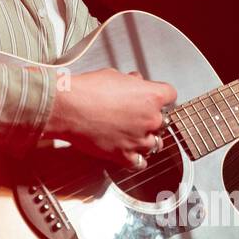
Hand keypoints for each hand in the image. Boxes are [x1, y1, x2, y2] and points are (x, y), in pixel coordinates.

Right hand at [44, 68, 177, 168]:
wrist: (68, 108)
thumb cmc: (87, 90)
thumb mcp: (113, 75)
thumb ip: (131, 81)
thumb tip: (135, 82)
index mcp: (151, 96)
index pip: (170, 94)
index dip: (161, 96)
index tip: (154, 98)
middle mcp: (150, 119)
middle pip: (163, 121)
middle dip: (151, 118)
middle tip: (135, 116)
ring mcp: (139, 140)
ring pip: (155, 144)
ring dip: (145, 140)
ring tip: (131, 135)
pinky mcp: (125, 156)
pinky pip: (140, 163)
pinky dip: (135, 159)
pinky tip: (128, 152)